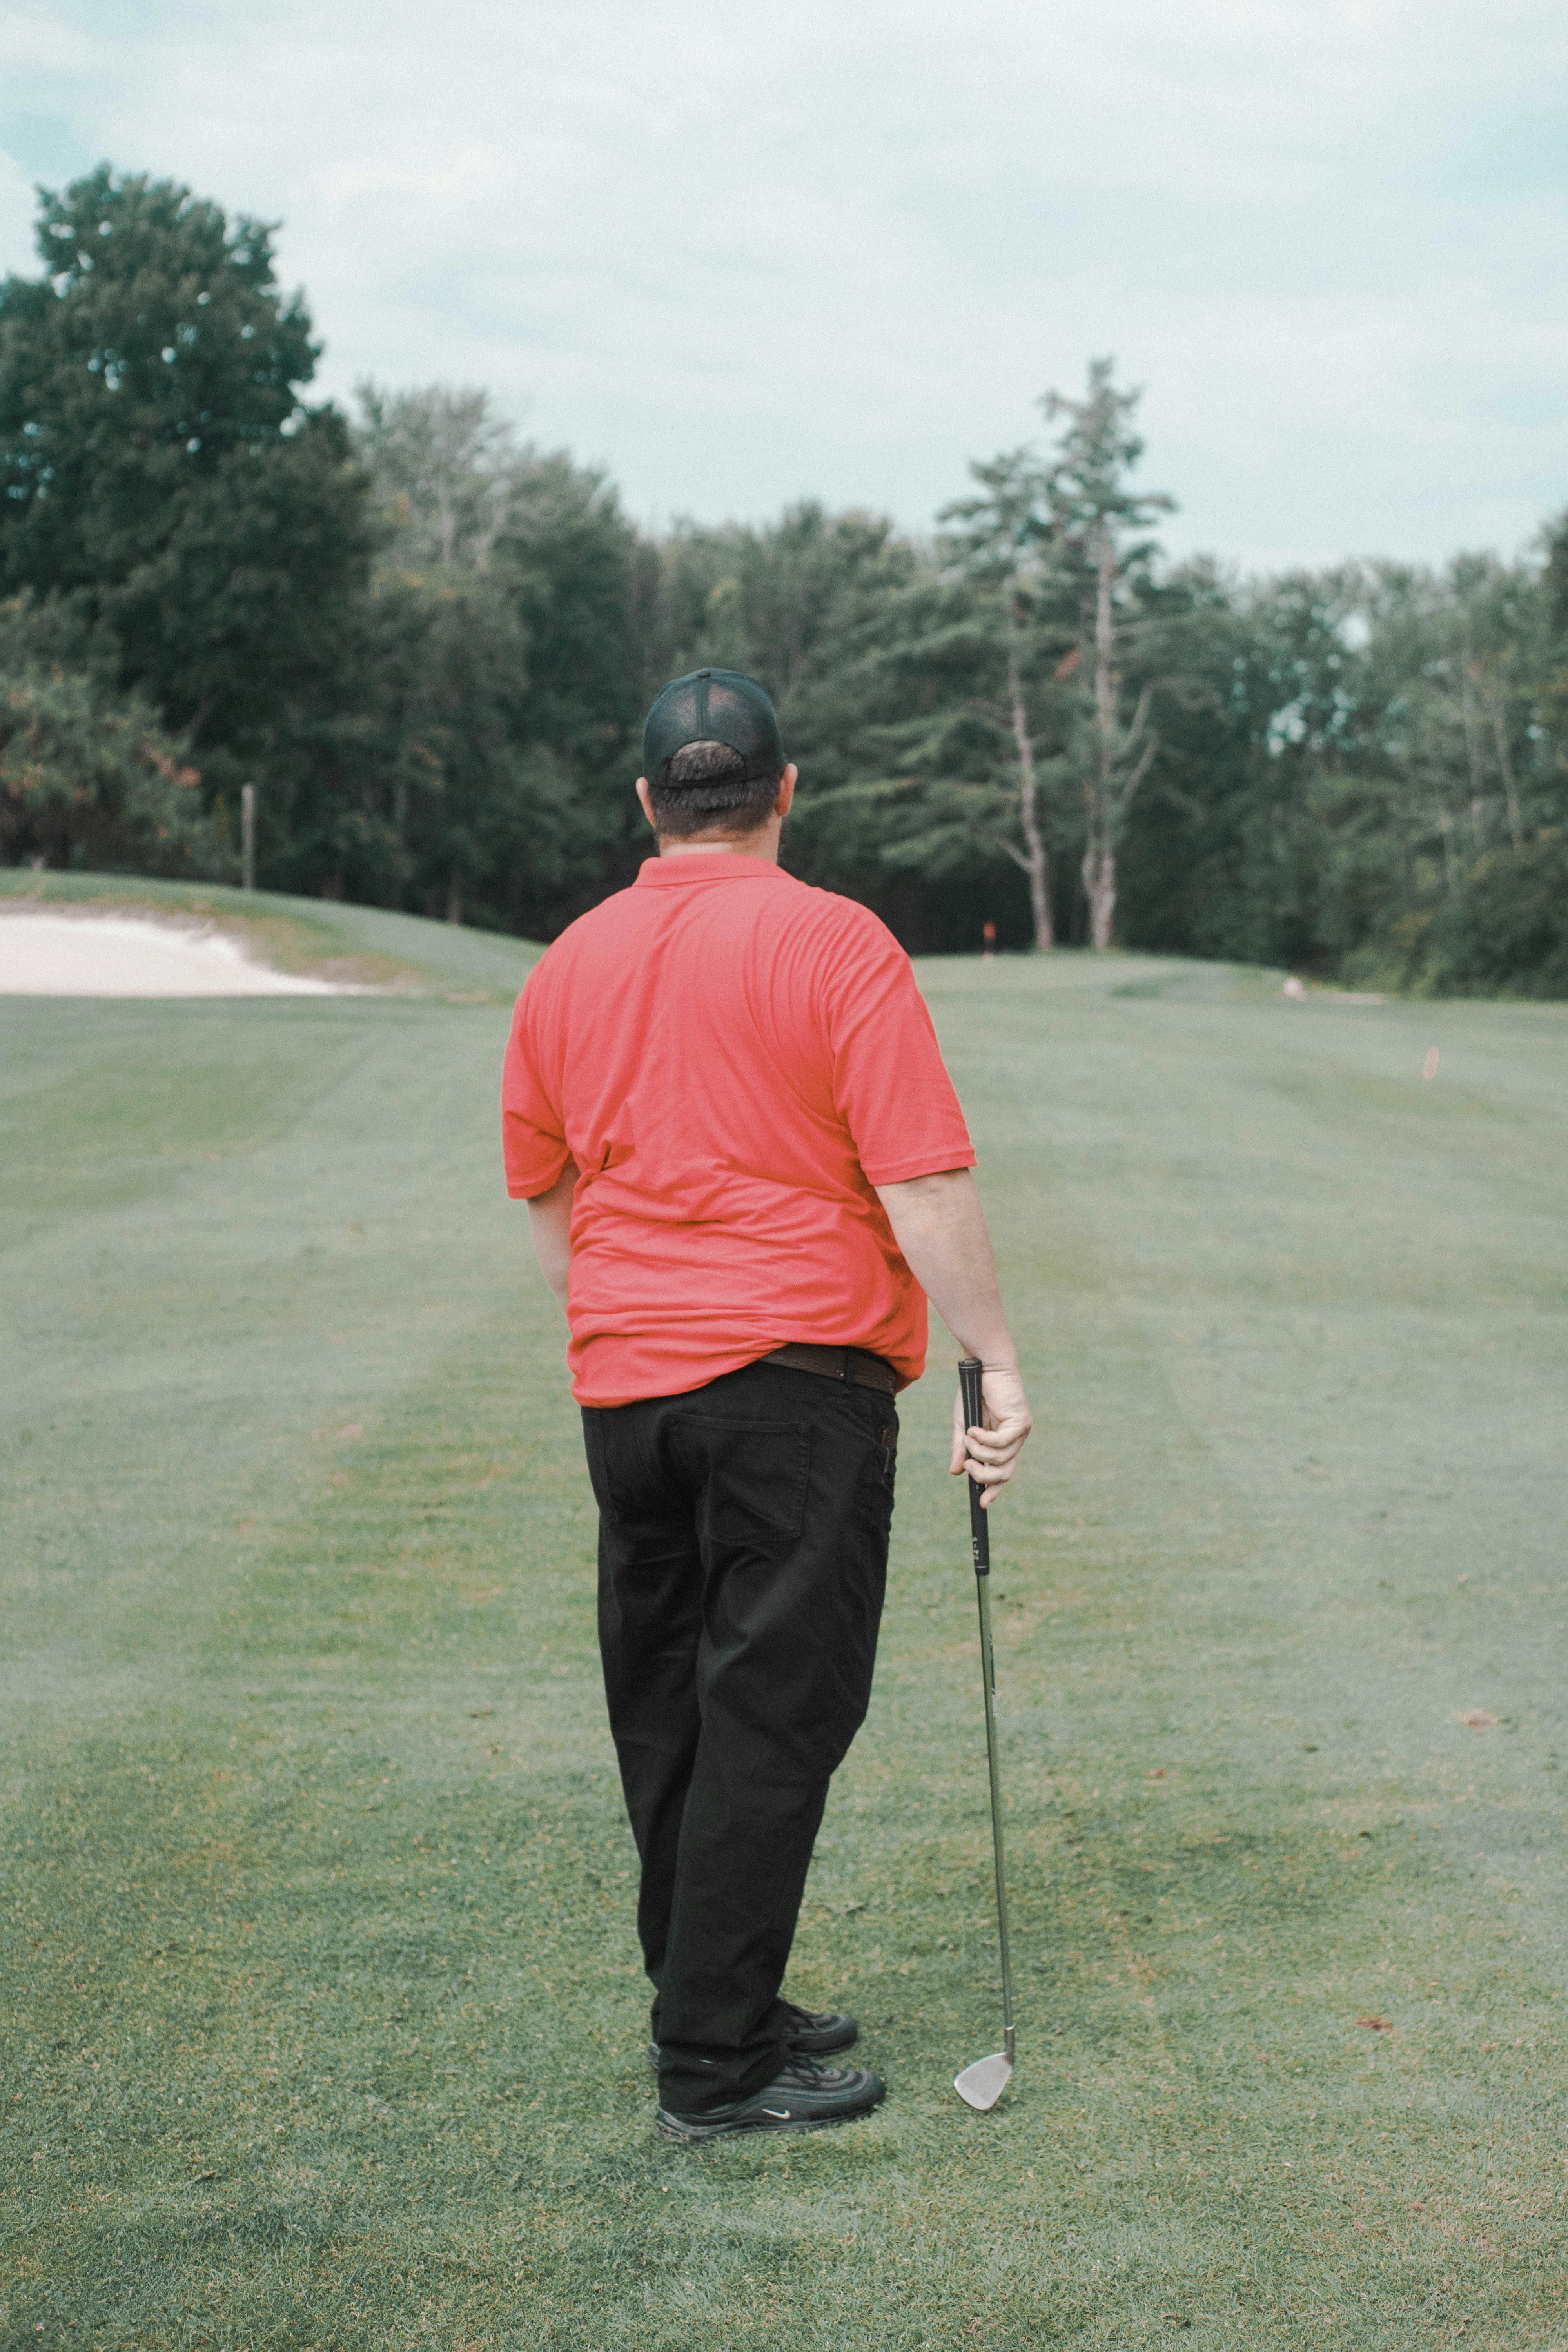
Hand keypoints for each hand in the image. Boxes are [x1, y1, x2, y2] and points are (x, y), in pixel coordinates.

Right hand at [950, 1365, 1031, 1508]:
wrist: (984, 1368)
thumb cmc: (975, 1393)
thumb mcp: (964, 1426)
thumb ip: (962, 1448)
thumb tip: (956, 1472)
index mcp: (1004, 1442)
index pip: (1003, 1473)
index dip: (994, 1490)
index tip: (982, 1504)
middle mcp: (1015, 1440)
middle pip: (1005, 1473)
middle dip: (984, 1476)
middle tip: (967, 1465)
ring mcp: (1020, 1432)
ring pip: (1001, 1459)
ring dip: (979, 1452)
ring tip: (967, 1436)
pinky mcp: (1021, 1422)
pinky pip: (1002, 1443)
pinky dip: (985, 1440)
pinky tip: (973, 1430)